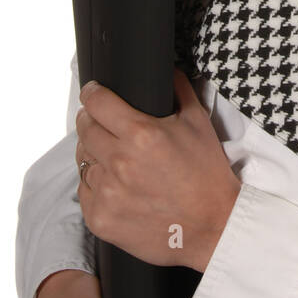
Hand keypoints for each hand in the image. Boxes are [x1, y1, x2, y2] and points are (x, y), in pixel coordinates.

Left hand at [75, 67, 241, 271]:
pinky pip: (85, 191)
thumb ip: (178, 90)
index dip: (92, 93)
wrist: (213, 227)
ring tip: (117, 159)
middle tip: (103, 123)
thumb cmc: (208, 176)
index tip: (93, 92)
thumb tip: (164, 70)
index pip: (96, 102)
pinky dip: (97, 185)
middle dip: (91, 120)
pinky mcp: (100, 219)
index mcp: (141, 134)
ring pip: (83, 160)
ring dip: (95, 155)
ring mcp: (107, 193)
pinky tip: (117, 185)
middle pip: (84, 128)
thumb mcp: (198, 123)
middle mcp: (120, 162)